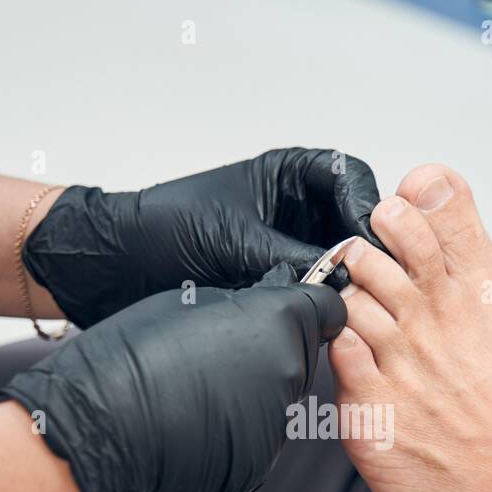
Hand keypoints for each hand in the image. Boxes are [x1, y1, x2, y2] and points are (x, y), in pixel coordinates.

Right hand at [0, 265, 346, 491]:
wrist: (98, 424)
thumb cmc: (132, 352)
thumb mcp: (193, 299)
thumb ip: (246, 302)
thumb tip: (271, 298)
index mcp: (279, 324)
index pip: (324, 310)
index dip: (306, 307)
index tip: (285, 310)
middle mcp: (289, 375)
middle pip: (301, 357)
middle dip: (275, 351)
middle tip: (221, 352)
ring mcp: (275, 427)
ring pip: (278, 401)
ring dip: (253, 393)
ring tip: (199, 390)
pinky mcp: (256, 467)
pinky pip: (256, 440)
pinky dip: (235, 432)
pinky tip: (195, 422)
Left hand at [22, 148, 383, 327]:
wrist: (113, 265)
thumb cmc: (160, 229)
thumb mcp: (235, 239)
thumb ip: (292, 256)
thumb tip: (343, 280)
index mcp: (285, 174)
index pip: (350, 177)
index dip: (369, 208)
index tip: (374, 242)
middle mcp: (293, 206)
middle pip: (355, 220)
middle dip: (368, 249)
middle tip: (378, 280)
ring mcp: (288, 242)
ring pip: (341, 257)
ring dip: (350, 277)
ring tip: (359, 301)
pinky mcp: (276, 278)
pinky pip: (315, 285)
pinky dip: (326, 299)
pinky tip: (334, 316)